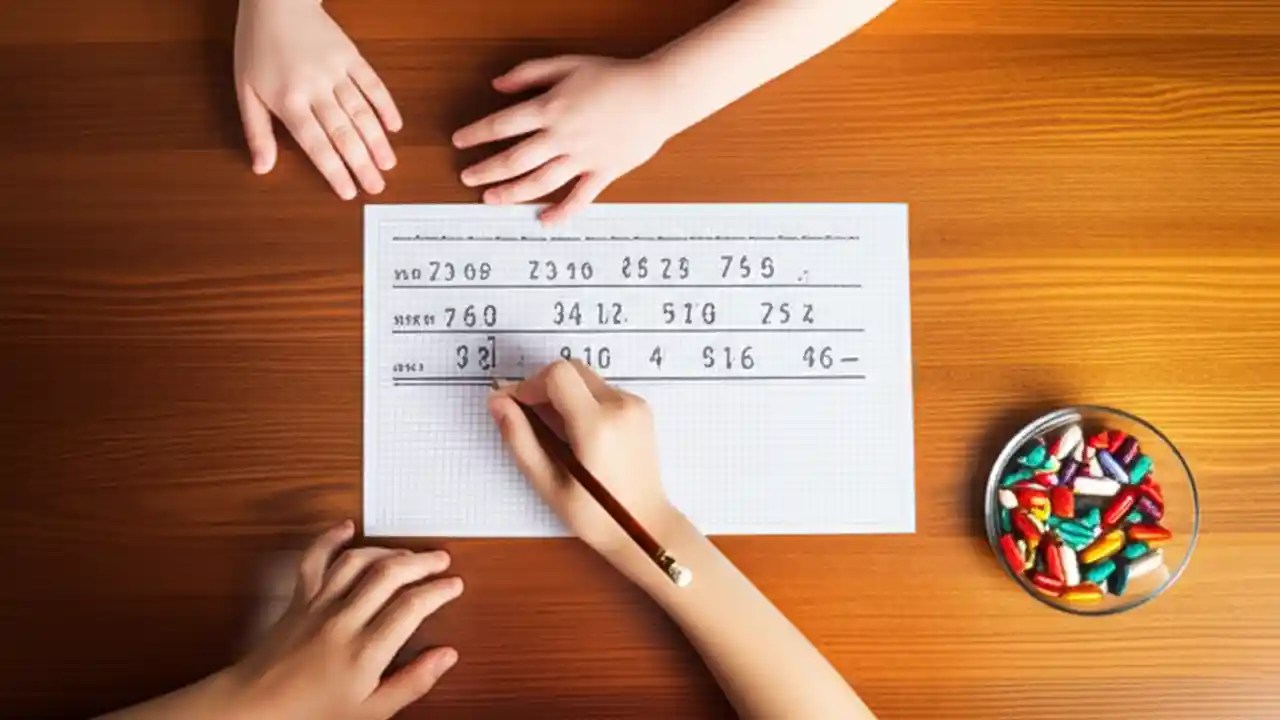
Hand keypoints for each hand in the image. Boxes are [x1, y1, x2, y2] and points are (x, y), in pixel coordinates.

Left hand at [228, 521, 461, 719]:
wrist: (257, 707)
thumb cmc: (312, 714)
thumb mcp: (372, 711)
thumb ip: (413, 682)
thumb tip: (446, 656)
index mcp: (364, 651)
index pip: (411, 607)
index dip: (438, 591)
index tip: (453, 586)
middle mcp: (343, 621)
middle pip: (390, 574)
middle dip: (422, 562)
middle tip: (441, 561)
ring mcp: (319, 605)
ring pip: (358, 561)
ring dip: (388, 551)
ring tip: (409, 554)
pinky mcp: (300, 598)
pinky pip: (315, 560)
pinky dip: (329, 539)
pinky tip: (347, 528)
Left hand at [234, 0, 401, 198]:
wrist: (276, 0)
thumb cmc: (257, 45)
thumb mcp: (245, 90)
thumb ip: (257, 131)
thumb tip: (262, 168)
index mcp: (288, 99)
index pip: (315, 143)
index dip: (334, 169)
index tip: (348, 191)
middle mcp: (315, 87)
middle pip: (343, 132)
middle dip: (362, 163)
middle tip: (377, 187)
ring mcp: (336, 71)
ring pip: (361, 111)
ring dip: (377, 140)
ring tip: (389, 164)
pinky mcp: (351, 56)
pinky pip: (373, 83)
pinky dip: (385, 105)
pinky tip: (395, 126)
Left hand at [453, 56, 671, 224]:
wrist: (658, 94)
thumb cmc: (615, 76)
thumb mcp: (569, 64)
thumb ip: (530, 73)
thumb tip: (497, 87)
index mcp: (552, 107)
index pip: (502, 124)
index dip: (476, 134)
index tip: (459, 141)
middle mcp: (563, 136)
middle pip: (514, 159)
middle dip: (486, 170)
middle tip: (467, 176)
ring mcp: (583, 158)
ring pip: (539, 182)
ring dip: (511, 193)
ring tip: (490, 199)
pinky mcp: (603, 173)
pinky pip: (578, 199)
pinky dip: (560, 213)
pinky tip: (543, 221)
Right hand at [488, 360, 677, 558]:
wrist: (647, 527)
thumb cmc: (598, 516)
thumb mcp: (549, 485)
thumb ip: (521, 440)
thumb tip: (498, 403)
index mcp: (598, 425)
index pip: (557, 375)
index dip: (528, 385)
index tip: (512, 406)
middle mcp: (621, 407)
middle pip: (571, 370)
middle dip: (543, 387)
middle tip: (527, 418)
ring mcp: (634, 406)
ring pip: (585, 378)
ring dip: (562, 394)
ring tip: (553, 433)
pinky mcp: (640, 410)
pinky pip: (601, 390)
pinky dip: (581, 401)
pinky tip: (576, 434)